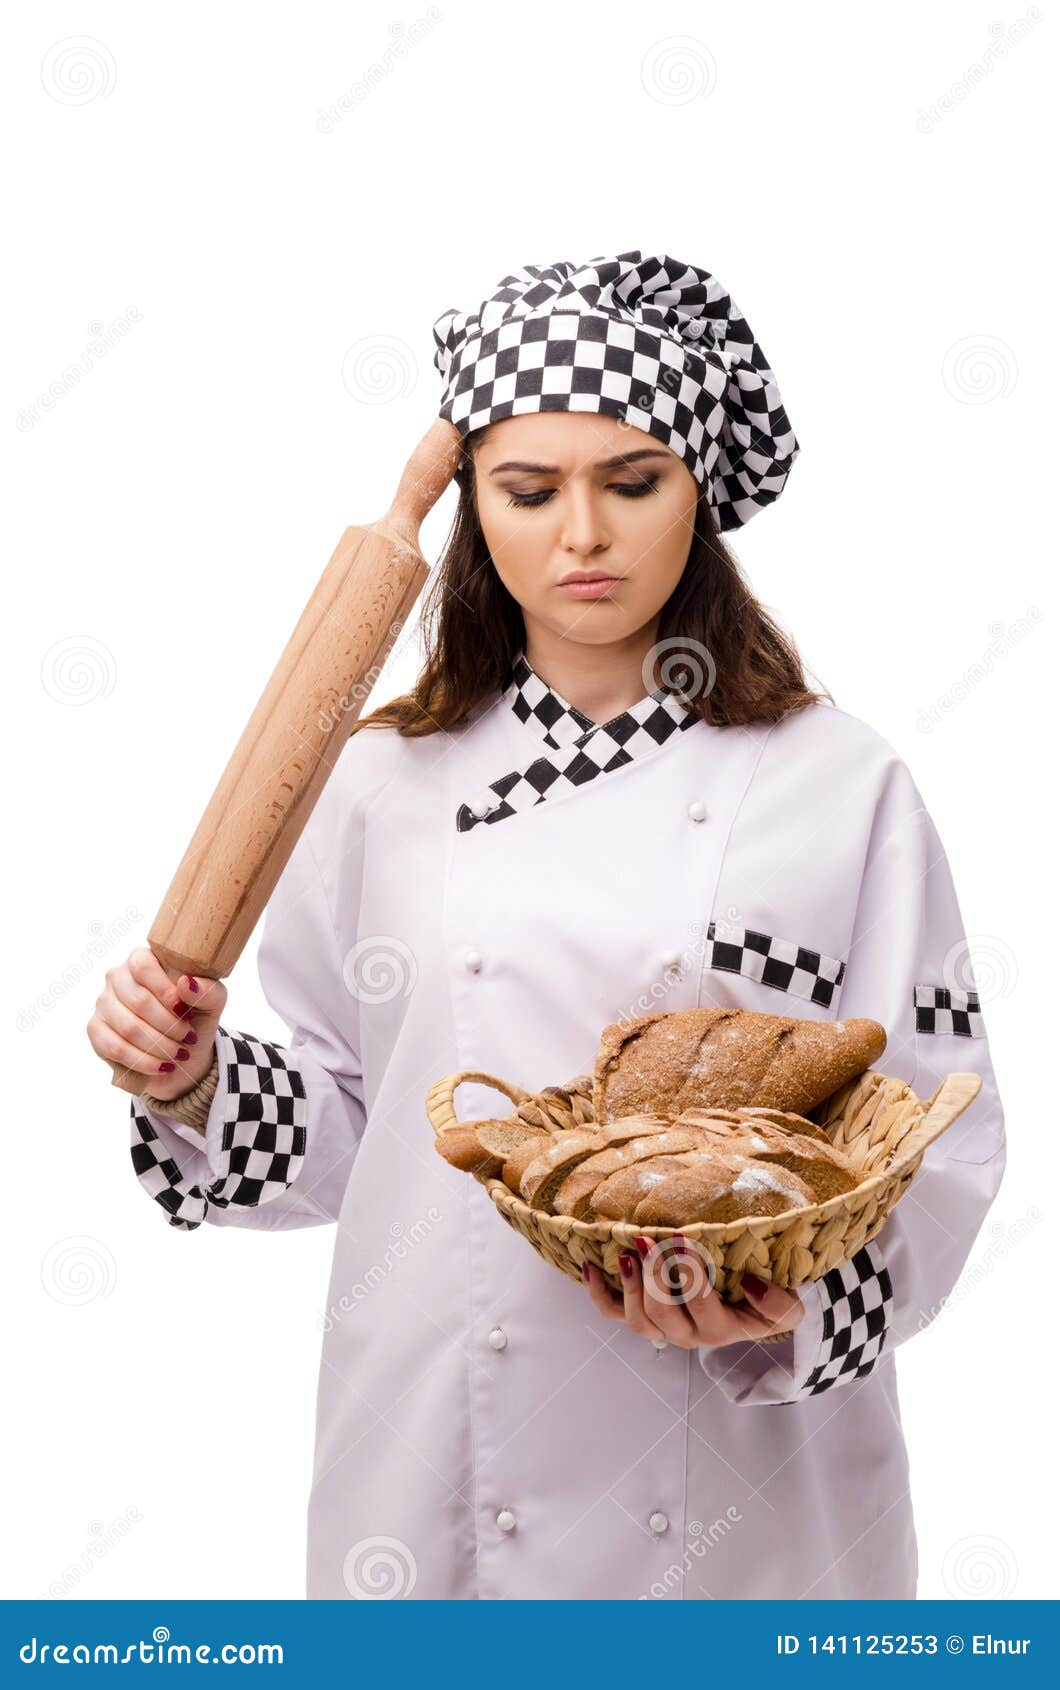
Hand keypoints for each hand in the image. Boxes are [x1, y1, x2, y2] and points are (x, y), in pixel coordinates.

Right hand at [87, 945, 226, 1101]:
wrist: (182, 1052)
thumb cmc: (195, 1018)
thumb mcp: (212, 1002)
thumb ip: (207, 990)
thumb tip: (186, 983)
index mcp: (142, 959)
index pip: (143, 967)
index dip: (165, 991)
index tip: (186, 1012)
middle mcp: (117, 977)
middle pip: (138, 1000)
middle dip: (169, 1026)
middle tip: (188, 1038)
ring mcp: (103, 1003)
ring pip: (128, 1027)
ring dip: (159, 1046)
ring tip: (179, 1054)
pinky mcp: (96, 1029)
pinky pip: (116, 1048)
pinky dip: (143, 1061)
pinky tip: (162, 1066)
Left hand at [582, 1234, 803, 1347]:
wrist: (753, 1312)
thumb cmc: (768, 1304)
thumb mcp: (789, 1308)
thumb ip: (778, 1304)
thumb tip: (750, 1284)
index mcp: (721, 1331)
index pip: (702, 1306)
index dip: (689, 1275)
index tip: (681, 1239)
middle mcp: (687, 1335)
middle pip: (661, 1315)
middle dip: (652, 1277)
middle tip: (648, 1241)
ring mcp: (662, 1328)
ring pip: (637, 1320)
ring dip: (629, 1286)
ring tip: (627, 1253)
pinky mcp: (644, 1317)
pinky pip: (614, 1313)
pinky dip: (599, 1292)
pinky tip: (590, 1266)